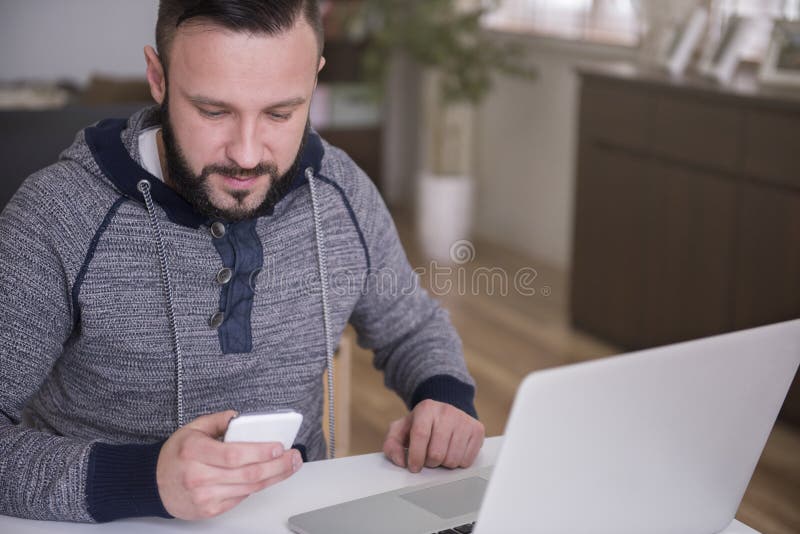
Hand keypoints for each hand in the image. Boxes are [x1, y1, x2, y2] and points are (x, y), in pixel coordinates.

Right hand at [156, 410, 301, 519]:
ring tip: (289, 466)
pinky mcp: (209, 510)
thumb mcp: (191, 429)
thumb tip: (239, 417)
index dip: (259, 451)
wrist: (154, 484)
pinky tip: (269, 476)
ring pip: (248, 488)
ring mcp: (204, 496)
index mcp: (194, 451)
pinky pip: (241, 498)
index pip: (233, 454)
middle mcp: (198, 476)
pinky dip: (257, 487)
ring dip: (274, 477)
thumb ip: (217, 420)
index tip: (278, 446)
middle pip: (247, 474)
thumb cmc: (175, 455)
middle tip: (294, 457)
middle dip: (277, 466)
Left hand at [383, 400, 484, 472]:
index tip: (414, 466)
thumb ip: (392, 444)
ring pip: (452, 459)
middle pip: (437, 453)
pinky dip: (458, 462)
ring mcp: (464, 420)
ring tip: (441, 453)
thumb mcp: (402, 429)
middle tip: (428, 457)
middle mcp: (447, 412)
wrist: (447, 411)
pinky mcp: (477, 430)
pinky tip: (453, 451)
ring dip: (444, 464)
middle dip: (430, 462)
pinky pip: (467, 460)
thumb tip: (400, 461)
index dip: (415, 456)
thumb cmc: (423, 424)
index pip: (420, 436)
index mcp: (426, 408)